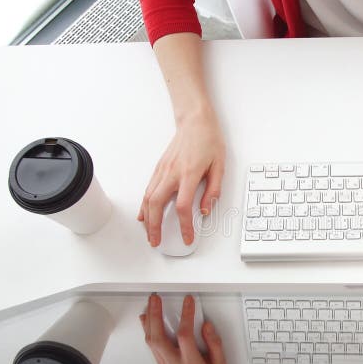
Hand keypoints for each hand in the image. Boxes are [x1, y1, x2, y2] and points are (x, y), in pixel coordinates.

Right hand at [138, 109, 224, 246]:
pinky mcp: (159, 168)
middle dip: (155, 227)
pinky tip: (143, 214)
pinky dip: (143, 205)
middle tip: (156, 242)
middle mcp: (172, 174)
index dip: (184, 226)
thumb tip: (205, 210)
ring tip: (149, 233)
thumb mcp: (219, 166)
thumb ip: (213, 190)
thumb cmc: (209, 141)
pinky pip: (148, 190)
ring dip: (146, 219)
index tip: (187, 238)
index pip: (183, 207)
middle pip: (157, 206)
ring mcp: (163, 171)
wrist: (195, 121)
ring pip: (148, 199)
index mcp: (189, 175)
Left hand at [140, 295, 227, 363]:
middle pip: (158, 337)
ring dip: (149, 321)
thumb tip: (207, 327)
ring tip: (150, 305)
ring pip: (151, 341)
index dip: (186, 316)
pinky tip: (147, 321)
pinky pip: (151, 345)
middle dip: (156, 315)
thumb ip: (215, 345)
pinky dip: (148, 330)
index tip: (188, 302)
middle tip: (156, 299)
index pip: (184, 336)